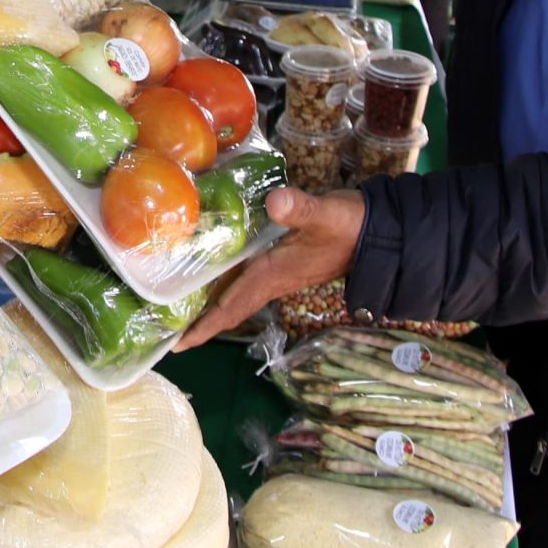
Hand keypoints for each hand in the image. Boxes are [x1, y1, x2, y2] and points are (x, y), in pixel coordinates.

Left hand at [175, 187, 365, 348]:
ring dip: (211, 305)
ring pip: (237, 295)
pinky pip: (247, 280)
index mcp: (273, 275)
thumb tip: (275, 203)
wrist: (380, 231)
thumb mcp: (324, 215)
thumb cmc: (350, 224)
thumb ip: (300, 209)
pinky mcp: (284, 263)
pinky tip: (213, 276)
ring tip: (180, 310)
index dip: (205, 326)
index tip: (178, 345)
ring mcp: (278, 274)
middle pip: (229, 307)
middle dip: (201, 322)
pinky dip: (226, 284)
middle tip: (166, 333)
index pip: (232, 306)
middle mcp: (272, 280)